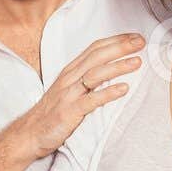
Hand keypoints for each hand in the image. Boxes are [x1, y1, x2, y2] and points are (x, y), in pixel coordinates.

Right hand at [18, 33, 143, 157]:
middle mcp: (70, 79)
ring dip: (117, 66)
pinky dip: (108, 93)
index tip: (134, 37)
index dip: (115, 40)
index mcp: (71, 71)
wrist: (30, 133)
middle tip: (140, 42)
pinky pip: (91, 100)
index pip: (95, 49)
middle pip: (97, 57)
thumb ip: (86, 78)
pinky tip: (123, 89)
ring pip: (95, 75)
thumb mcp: (68, 89)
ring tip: (137, 62)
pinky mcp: (69, 112)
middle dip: (120, 47)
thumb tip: (111, 71)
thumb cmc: (52, 112)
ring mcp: (69, 94)